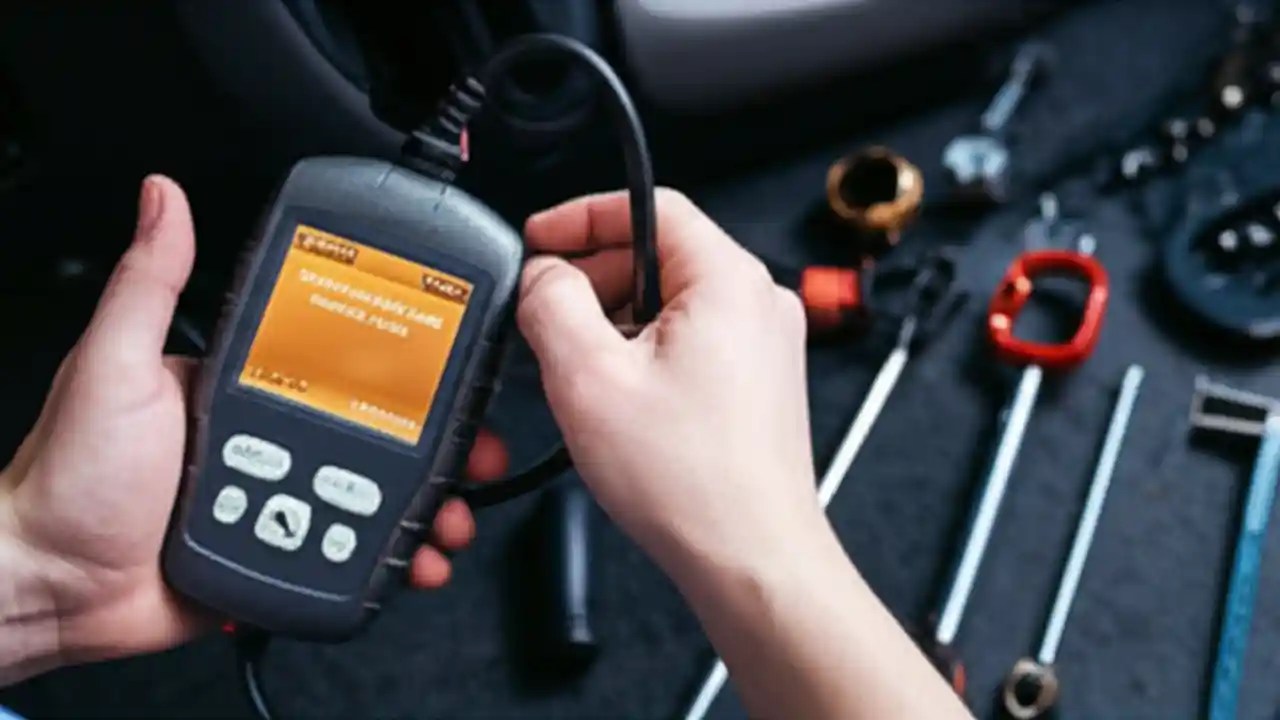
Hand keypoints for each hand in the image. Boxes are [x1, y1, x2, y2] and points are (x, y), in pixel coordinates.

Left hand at [0, 176, 504, 680]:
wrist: (56, 589)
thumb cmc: (72, 477)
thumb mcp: (115, 364)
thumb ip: (149, 284)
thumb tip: (163, 197)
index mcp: (245, 384)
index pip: (340, 364)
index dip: (402, 368)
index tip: (447, 370)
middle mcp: (272, 436)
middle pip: (377, 433)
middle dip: (438, 446)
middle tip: (473, 453)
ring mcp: (282, 498)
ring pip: (375, 498)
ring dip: (426, 507)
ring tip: (451, 514)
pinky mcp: (282, 553)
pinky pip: (350, 554)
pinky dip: (391, 559)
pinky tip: (415, 558)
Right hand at [517, 189, 821, 577]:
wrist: (750, 558)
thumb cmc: (692, 482)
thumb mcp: (588, 378)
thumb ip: (551, 303)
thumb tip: (541, 274)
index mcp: (727, 281)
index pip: (647, 206)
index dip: (581, 216)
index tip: (540, 241)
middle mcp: (756, 304)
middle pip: (656, 255)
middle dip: (590, 279)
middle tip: (542, 317)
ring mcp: (761, 346)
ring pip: (667, 304)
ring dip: (611, 323)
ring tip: (572, 371)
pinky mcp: (754, 384)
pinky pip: (687, 343)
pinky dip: (640, 355)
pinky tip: (610, 398)